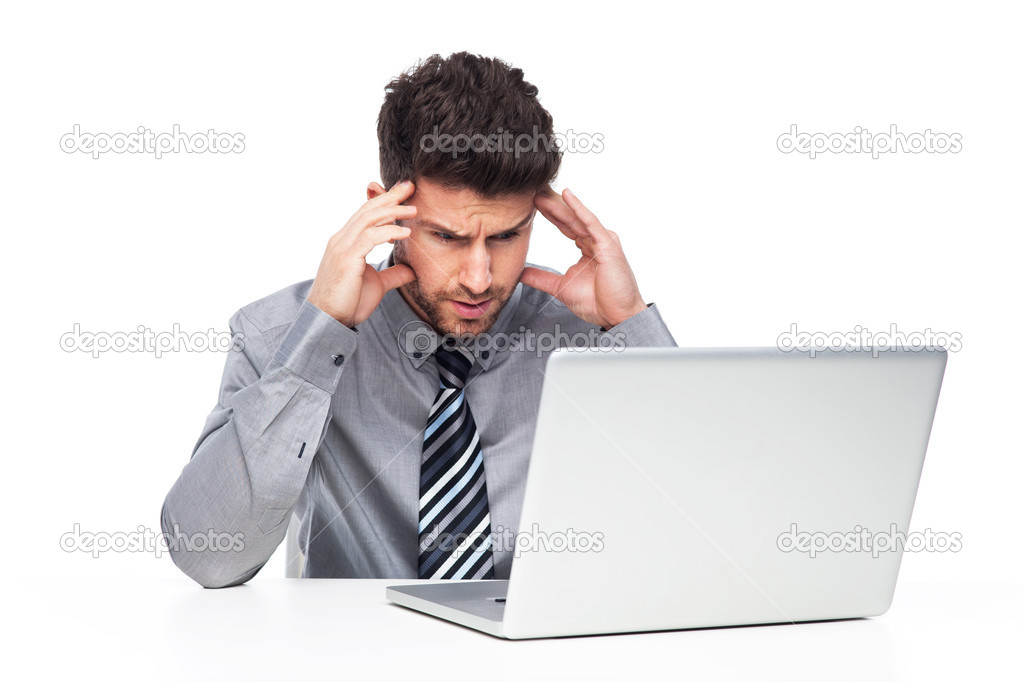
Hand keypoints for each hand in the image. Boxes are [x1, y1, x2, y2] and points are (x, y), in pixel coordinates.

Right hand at [307, 181, 417, 326]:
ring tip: (413, 209)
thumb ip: (393, 274)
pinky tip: (405, 232)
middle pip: (367, 210)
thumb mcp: (377, 284)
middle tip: (410, 186)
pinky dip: (389, 231)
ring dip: (392, 211)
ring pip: (368, 219)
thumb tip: (411, 269)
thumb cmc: (348, 302)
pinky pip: (370, 237)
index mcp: (346, 242)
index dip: (384, 201)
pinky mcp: (347, 258)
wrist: (328, 320)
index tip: (404, 193)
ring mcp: (342, 247)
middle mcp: (341, 240)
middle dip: (389, 196)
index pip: (365, 214)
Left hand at [520, 187, 646, 328]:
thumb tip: (521, 273)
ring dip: (559, 205)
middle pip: (570, 218)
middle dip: (551, 205)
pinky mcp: (608, 245)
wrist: (616, 316)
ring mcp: (603, 241)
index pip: (565, 226)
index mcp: (587, 248)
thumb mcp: (560, 288)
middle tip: (534, 191)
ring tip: (541, 193)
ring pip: (577, 218)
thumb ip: (541, 278)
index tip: (532, 204)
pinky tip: (566, 195)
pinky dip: (578, 208)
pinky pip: (590, 223)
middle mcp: (596, 240)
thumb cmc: (597, 302)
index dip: (550, 215)